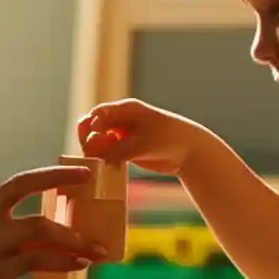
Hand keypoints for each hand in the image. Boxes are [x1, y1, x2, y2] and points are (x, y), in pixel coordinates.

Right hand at [0, 166, 107, 278]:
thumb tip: (38, 241)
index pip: (19, 183)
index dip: (51, 175)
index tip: (79, 172)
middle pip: (29, 188)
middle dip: (63, 181)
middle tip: (92, 184)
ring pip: (41, 226)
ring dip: (75, 236)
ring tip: (100, 248)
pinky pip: (38, 259)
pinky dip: (63, 260)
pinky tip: (79, 264)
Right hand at [78, 99, 212, 176]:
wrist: (189, 151)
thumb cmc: (169, 139)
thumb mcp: (143, 144)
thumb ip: (118, 150)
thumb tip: (94, 157)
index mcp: (126, 109)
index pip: (98, 113)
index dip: (92, 126)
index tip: (96, 139)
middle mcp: (120, 121)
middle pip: (92, 127)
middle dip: (88, 139)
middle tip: (91, 153)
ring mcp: (120, 136)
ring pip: (96, 143)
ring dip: (93, 152)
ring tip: (99, 162)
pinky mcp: (123, 151)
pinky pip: (105, 155)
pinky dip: (101, 161)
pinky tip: (103, 169)